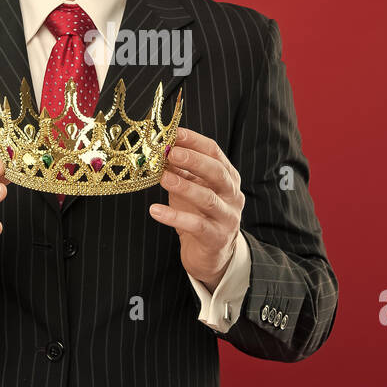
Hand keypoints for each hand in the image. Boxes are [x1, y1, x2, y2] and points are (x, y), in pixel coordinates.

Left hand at [148, 127, 244, 289]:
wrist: (211, 255)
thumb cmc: (199, 215)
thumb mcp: (191, 188)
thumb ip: (180, 170)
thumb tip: (159, 149)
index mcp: (227, 177)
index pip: (214, 152)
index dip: (194, 141)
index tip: (174, 132)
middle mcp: (232, 195)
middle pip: (217, 172)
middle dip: (193, 160)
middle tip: (170, 152)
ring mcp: (227, 217)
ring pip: (208, 198)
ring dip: (184, 186)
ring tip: (162, 178)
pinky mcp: (217, 238)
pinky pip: (196, 225)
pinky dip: (175, 217)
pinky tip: (155, 210)